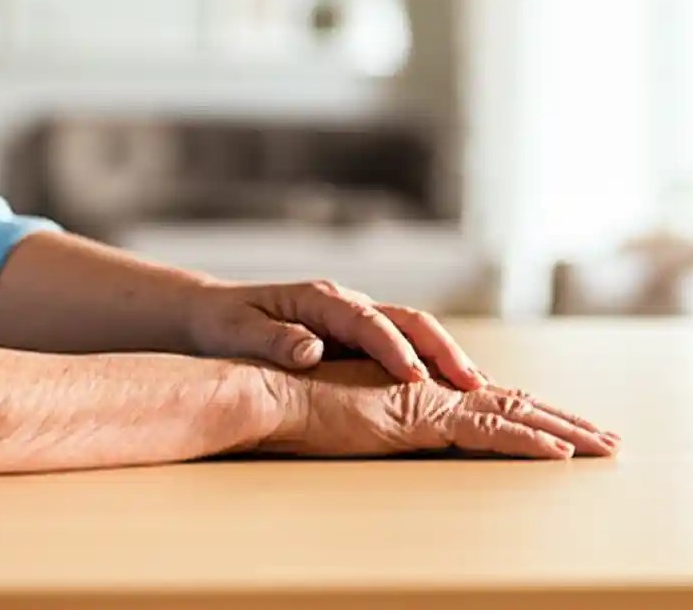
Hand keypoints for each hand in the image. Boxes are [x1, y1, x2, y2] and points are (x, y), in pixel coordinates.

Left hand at [189, 280, 484, 390]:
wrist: (214, 313)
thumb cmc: (223, 324)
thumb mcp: (238, 331)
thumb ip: (274, 339)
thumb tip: (312, 350)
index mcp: (321, 300)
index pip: (368, 322)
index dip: (394, 349)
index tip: (414, 378)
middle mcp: (348, 304)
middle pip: (409, 320)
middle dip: (443, 350)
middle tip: (472, 383)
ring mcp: (359, 320)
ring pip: (416, 333)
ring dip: (448, 358)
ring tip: (478, 389)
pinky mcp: (361, 339)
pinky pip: (408, 347)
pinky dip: (434, 366)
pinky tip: (456, 392)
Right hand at [257, 360, 619, 458]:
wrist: (274, 391)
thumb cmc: (303, 409)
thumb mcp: (358, 422)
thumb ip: (392, 427)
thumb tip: (412, 439)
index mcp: (431, 397)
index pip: (499, 407)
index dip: (539, 420)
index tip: (572, 434)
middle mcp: (442, 394)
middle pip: (522, 407)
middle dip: (571, 424)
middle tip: (611, 442)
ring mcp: (437, 402)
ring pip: (519, 415)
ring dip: (568, 432)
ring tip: (606, 448)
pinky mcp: (426, 416)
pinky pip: (491, 432)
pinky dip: (530, 441)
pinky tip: (562, 455)